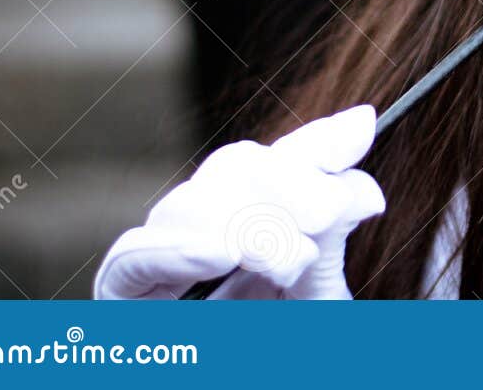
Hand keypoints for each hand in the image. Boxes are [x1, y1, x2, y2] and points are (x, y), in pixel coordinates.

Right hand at [94, 105, 384, 299]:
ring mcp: (156, 280)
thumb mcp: (321, 295)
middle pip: (227, 173)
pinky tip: (226, 253)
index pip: (268, 166)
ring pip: (184, 206)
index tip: (363, 127)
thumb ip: (329, 220)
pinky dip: (179, 249)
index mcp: (247, 244)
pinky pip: (131, 263)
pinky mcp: (119, 311)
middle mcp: (197, 252)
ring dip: (246, 221)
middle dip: (287, 180)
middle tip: (334, 214)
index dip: (310, 140)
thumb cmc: (295, 366)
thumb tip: (360, 118)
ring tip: (294, 259)